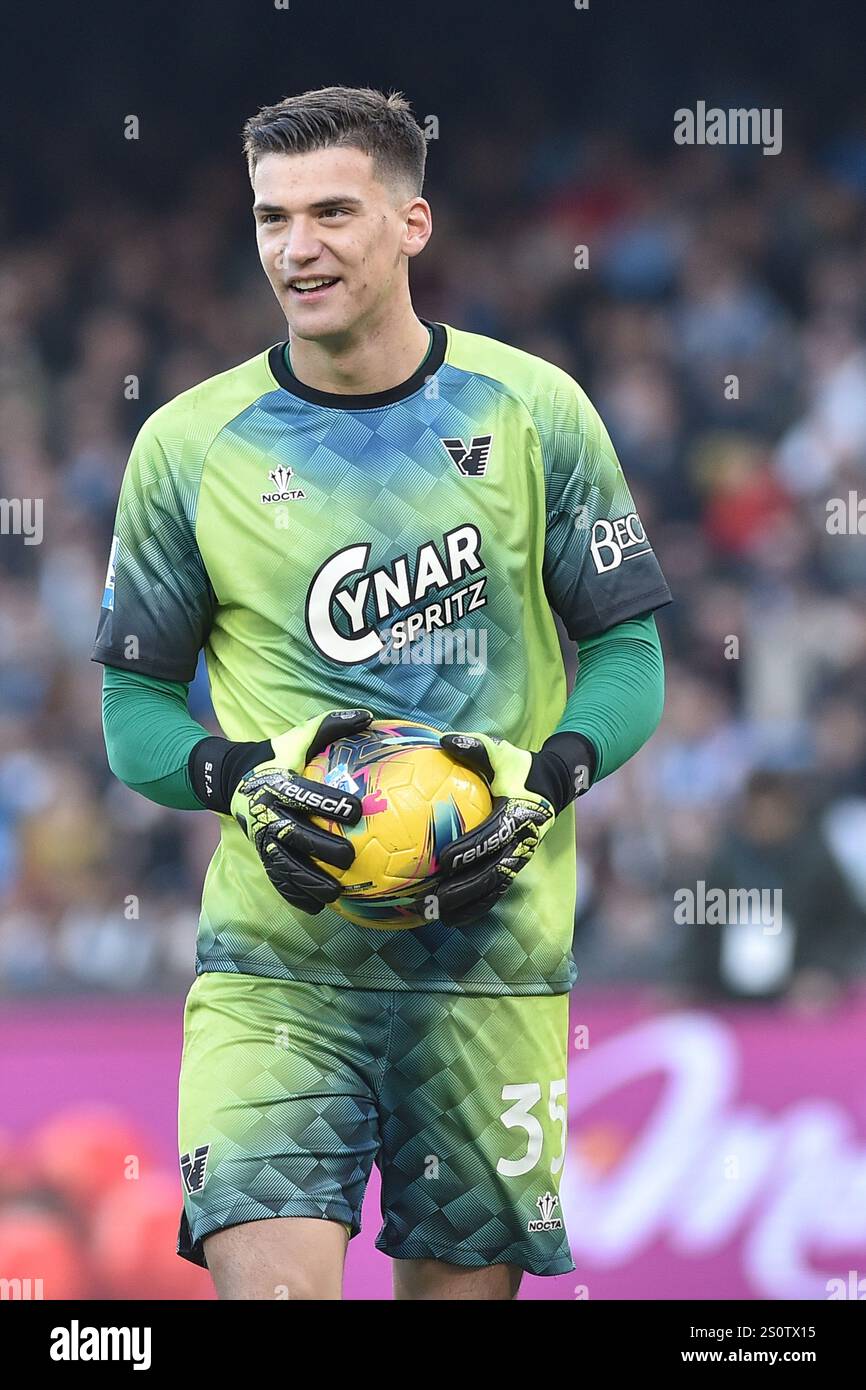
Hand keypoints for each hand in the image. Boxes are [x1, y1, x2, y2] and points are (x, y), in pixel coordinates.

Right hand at [231, 708, 373, 914]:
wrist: (230, 778)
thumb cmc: (274, 755)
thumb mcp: (297, 737)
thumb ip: (331, 726)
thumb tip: (369, 715)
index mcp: (278, 784)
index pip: (306, 794)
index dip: (331, 802)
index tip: (356, 810)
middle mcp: (267, 813)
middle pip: (296, 835)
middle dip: (323, 848)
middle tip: (351, 857)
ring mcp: (261, 837)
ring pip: (285, 864)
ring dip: (310, 881)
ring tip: (335, 893)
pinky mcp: (260, 853)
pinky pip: (276, 879)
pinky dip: (295, 895)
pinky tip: (316, 907)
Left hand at [433, 732, 563, 926]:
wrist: (556, 783)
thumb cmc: (522, 766)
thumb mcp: (502, 752)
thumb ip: (475, 746)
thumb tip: (444, 740)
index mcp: (516, 814)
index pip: (490, 836)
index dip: (468, 850)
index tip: (442, 862)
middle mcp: (521, 842)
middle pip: (491, 873)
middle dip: (462, 890)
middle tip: (433, 901)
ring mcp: (520, 857)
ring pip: (493, 888)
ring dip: (466, 905)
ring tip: (437, 916)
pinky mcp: (516, 865)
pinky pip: (496, 891)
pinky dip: (476, 906)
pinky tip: (452, 916)